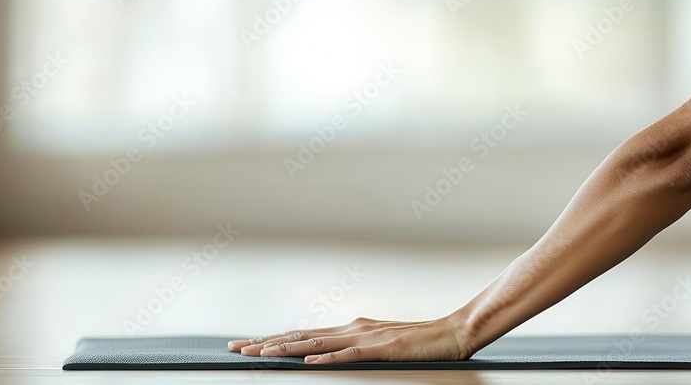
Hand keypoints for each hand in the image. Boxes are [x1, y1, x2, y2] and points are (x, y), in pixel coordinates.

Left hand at [229, 315, 473, 363]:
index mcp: (352, 329)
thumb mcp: (381, 346)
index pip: (304, 335)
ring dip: (285, 348)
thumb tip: (331, 354)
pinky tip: (308, 362)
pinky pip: (350, 355)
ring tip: (260, 353)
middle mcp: (353, 328)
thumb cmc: (421, 342)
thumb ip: (357, 348)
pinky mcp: (383, 348)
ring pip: (317, 343)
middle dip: (266, 343)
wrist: (453, 333)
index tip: (247, 345)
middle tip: (236, 348)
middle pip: (301, 336)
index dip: (273, 340)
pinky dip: (327, 358)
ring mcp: (367, 337)